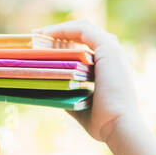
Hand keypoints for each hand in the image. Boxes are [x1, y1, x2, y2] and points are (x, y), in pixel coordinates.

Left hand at [32, 18, 142, 142]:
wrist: (118, 126)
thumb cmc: (102, 122)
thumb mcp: (82, 106)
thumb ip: (71, 96)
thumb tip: (54, 93)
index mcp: (110, 68)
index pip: (88, 47)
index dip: (67, 44)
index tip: (46, 47)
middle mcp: (113, 56)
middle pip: (84, 35)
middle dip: (60, 34)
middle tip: (37, 37)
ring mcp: (112, 50)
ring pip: (83, 28)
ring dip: (60, 29)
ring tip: (39, 34)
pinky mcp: (108, 48)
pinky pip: (82, 30)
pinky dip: (63, 29)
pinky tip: (46, 34)